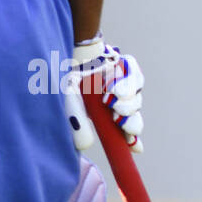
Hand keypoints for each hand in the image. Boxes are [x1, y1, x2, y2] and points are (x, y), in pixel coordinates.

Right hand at [65, 38, 143, 153]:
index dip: (131, 140)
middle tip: (118, 120)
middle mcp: (116, 99)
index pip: (122, 131)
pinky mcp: (127, 65)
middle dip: (131, 124)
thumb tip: (87, 145)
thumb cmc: (65, 83)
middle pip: (134, 119)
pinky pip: (136, 77)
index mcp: (104, 113)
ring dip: (128, 105)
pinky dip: (127, 84)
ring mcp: (124, 82)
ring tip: (111, 102)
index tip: (135, 147)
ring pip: (136, 99)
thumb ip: (76, 129)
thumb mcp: (68, 109)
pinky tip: (112, 87)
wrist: (67, 54)